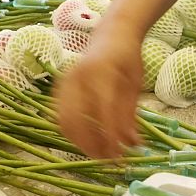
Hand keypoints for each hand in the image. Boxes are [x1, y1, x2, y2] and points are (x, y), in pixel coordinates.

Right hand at [54, 21, 143, 157]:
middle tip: (109, 160)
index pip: (103, 111)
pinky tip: (87, 141)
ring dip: (81, 143)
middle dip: (92, 145)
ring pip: (65, 121)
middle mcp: (78, 77)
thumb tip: (133, 144)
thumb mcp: (135, 84)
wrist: (112, 35)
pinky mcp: (59, 88)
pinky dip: (72, 133)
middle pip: (78, 120)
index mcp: (101, 72)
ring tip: (99, 155)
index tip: (120, 155)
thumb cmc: (127, 59)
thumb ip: (131, 114)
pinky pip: (60, 116)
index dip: (110, 137)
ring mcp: (65, 82)